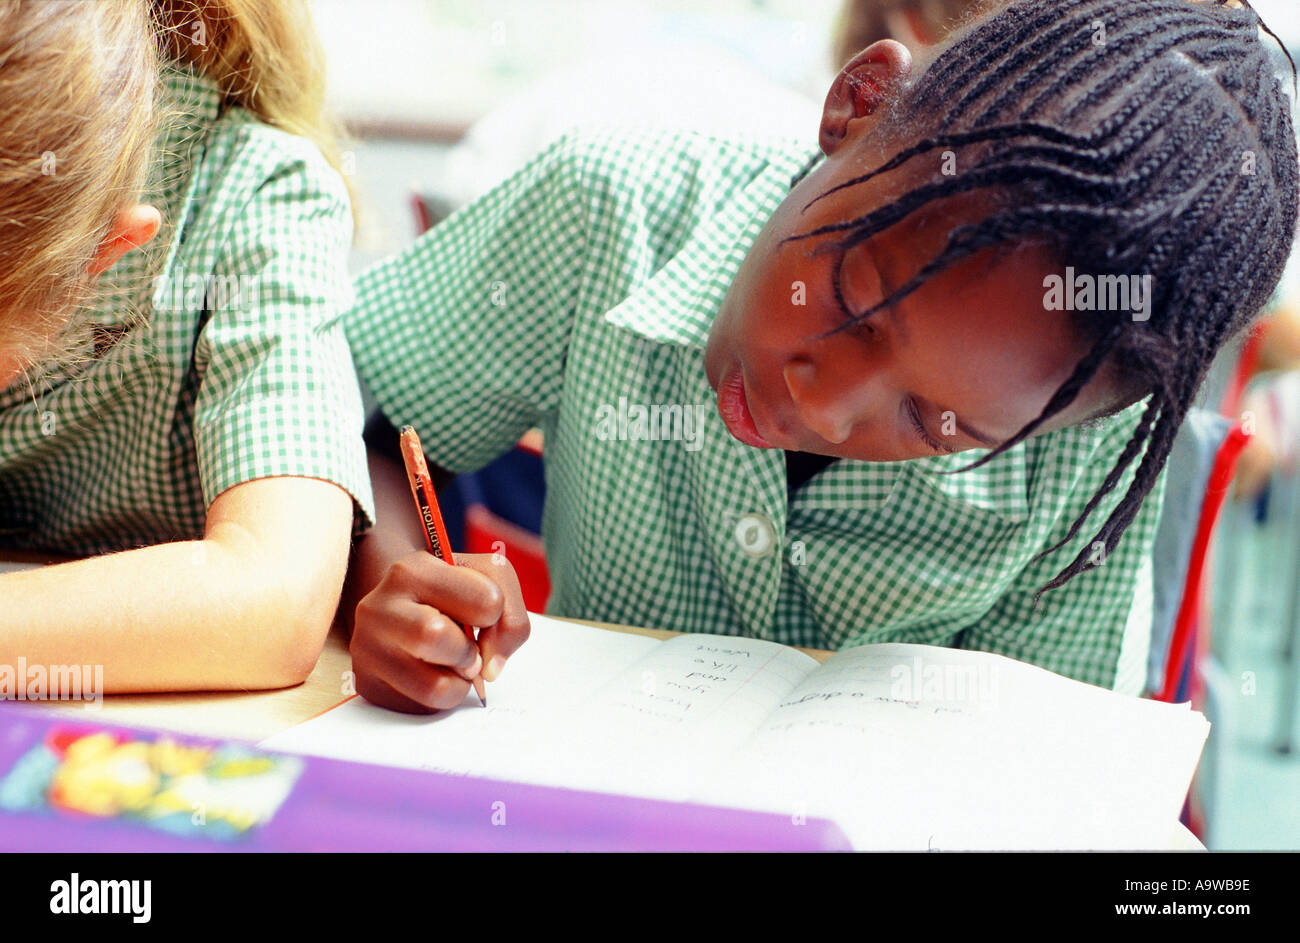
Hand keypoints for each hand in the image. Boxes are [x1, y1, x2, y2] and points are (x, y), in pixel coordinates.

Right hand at [349, 550, 530, 712]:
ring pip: (434, 687)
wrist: (400, 606)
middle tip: (470, 651)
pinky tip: (432, 676)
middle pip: (436, 637)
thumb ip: (509, 616)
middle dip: (469, 653)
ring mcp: (367, 648)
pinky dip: (441, 698)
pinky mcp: (368, 684)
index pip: (485, 601)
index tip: (483, 617)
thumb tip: (490, 669)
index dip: (497, 616)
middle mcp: (379, 606)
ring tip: (451, 665)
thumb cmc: (449, 594)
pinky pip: (422, 707)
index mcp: (412, 570)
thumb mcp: (486, 580)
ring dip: (460, 683)